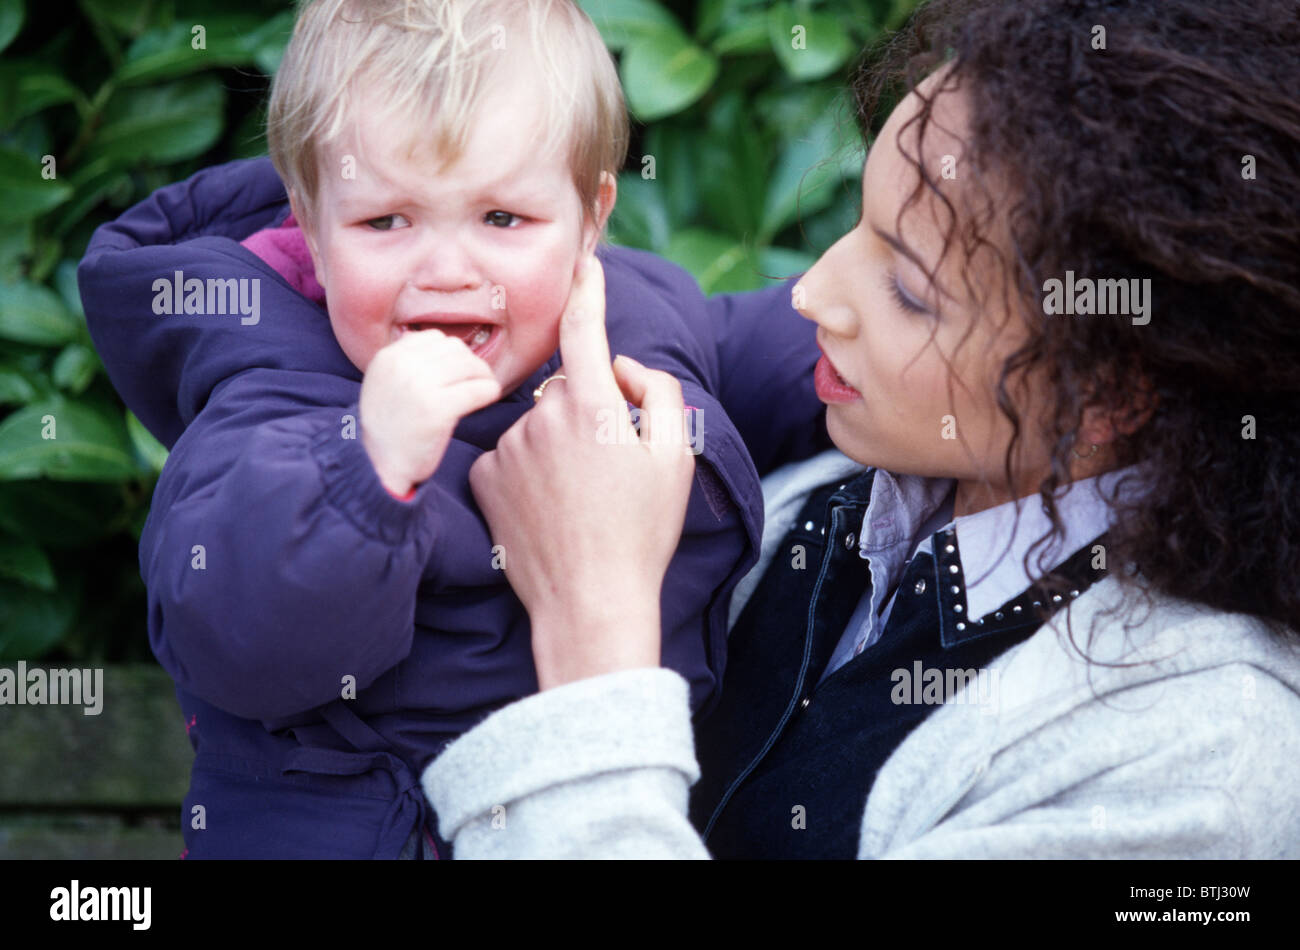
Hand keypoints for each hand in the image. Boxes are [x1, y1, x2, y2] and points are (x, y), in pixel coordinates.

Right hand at [360, 330, 501, 494]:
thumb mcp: (386, 383)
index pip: (435, 338)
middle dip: (472, 364)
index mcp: (388, 356)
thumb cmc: (390, 428)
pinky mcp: (438, 409)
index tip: (458, 373)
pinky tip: (487, 400)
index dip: (452, 354)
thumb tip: (447, 345)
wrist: (378, 466)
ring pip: (470, 365)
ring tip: (484, 391)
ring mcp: (419, 386)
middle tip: (478, 382)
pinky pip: (479, 390)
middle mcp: (402, 366)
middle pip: (455, 349)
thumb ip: (408, 362)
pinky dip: (489, 392)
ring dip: (483, 377)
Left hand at [469, 256, 696, 689]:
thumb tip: (623, 367)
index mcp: (593, 407)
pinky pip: (512, 453)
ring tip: (581, 498)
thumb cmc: (641, 533)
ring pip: (539, 422)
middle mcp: (543, 417)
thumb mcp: (675, 457)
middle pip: (568, 386)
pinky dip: (529, 469)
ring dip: (558, 442)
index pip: (585, 329)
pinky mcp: (485, 478)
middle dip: (590, 407)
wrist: (591, 602)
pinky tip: (549, 508)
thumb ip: (657, 393)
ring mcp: (509, 448)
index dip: (586, 291)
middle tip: (613, 464)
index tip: (585, 262)